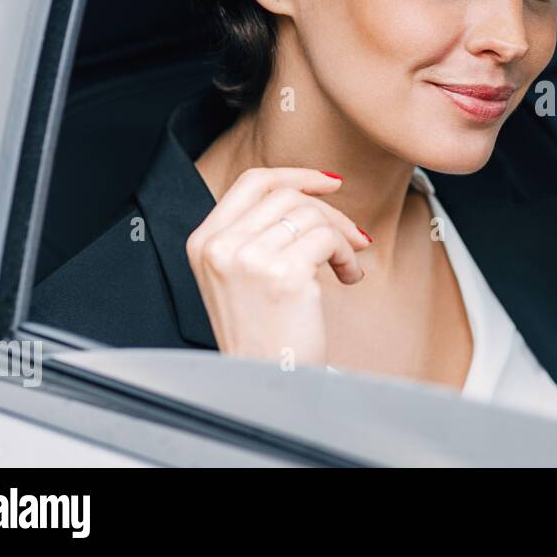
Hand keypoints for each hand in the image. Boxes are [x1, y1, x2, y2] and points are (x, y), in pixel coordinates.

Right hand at [184, 167, 369, 367]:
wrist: (267, 380)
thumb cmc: (262, 333)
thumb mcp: (240, 275)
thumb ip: (257, 233)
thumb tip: (309, 194)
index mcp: (204, 242)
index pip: (252, 183)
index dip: (296, 176)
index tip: (329, 183)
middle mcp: (220, 246)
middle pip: (288, 197)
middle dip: (330, 213)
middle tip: (352, 237)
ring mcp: (248, 258)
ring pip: (312, 216)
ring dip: (342, 238)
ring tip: (346, 266)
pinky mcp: (282, 274)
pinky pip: (328, 239)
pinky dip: (347, 256)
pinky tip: (348, 278)